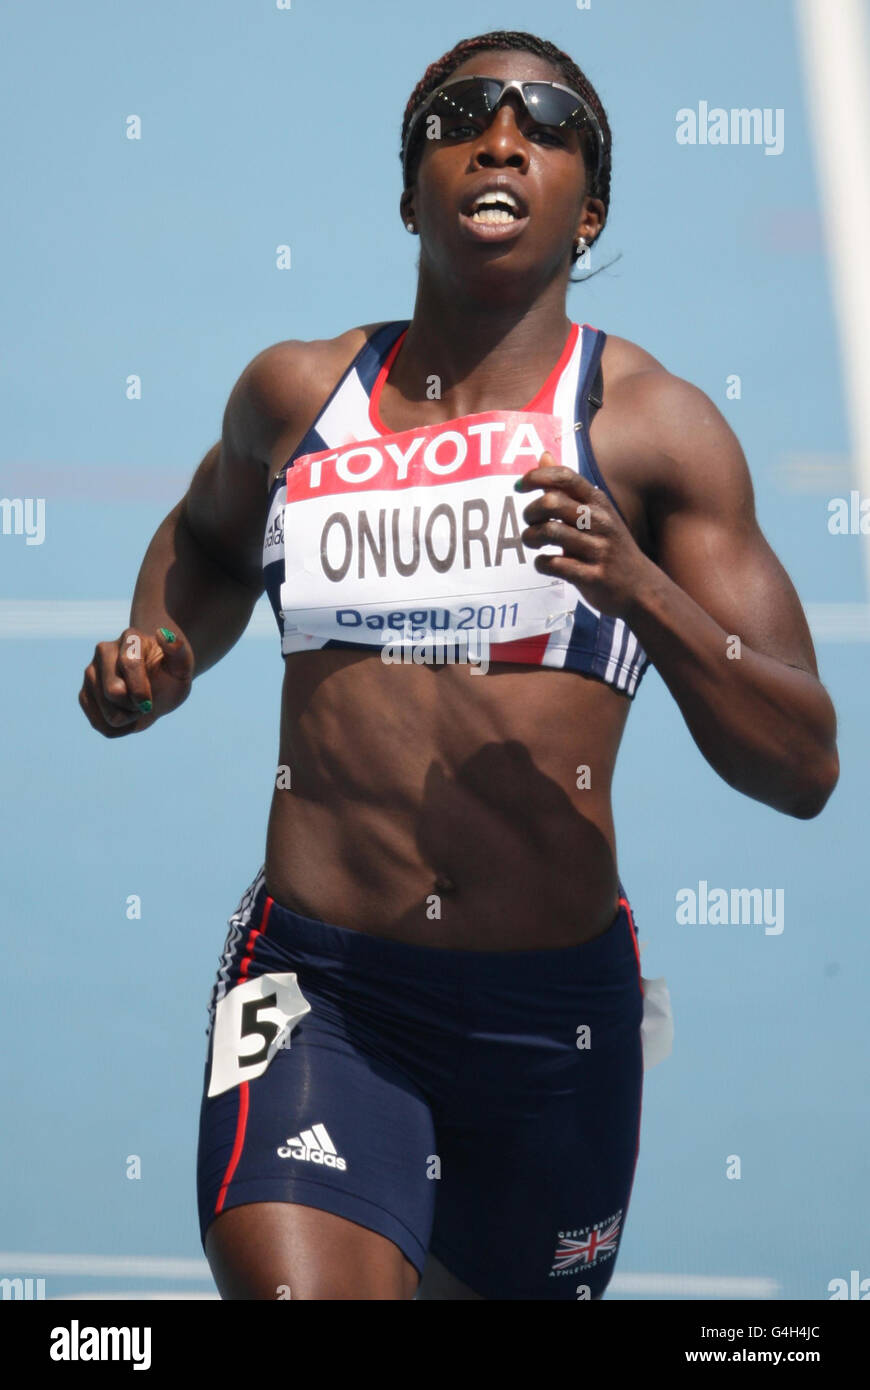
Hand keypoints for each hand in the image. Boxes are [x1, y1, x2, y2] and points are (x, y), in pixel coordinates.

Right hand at [79, 625, 193, 737]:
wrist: (157, 686)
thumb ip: (179, 651)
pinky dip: (118, 729)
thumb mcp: (182, 666)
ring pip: (107, 713)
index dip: (140, 690)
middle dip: (135, 705)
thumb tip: (164, 634)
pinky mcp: (84, 694)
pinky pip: (98, 723)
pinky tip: (127, 717)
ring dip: (129, 719)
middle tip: (147, 701)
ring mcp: (91, 672)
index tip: (149, 704)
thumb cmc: (170, 675)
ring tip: (137, 706)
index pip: (129, 665)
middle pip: (112, 691)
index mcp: (130, 638)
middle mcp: (104, 650)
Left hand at [516, 455, 650, 618]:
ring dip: (531, 537)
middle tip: (529, 522)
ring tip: (532, 541)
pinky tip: (544, 563)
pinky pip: (555, 564)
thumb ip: (566, 488)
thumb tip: (543, 456)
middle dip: (530, 511)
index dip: (537, 477)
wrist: (641, 588)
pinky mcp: (592, 576)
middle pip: (552, 503)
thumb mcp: (594, 513)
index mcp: (598, 502)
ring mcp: (597, 549)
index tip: (519, 486)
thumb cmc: (609, 546)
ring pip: (550, 532)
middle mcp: (600, 522)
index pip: (565, 477)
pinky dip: (541, 563)